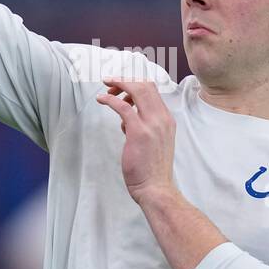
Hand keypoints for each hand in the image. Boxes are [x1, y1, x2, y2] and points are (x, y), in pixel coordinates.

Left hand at [95, 78, 176, 203]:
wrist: (156, 188)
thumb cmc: (152, 170)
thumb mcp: (155, 142)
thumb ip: (144, 128)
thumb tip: (127, 121)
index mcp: (167, 120)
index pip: (153, 91)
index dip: (136, 83)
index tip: (122, 86)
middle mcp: (162, 118)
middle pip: (145, 85)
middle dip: (126, 79)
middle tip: (110, 82)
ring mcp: (152, 124)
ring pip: (137, 90)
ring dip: (119, 85)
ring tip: (105, 91)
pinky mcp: (138, 132)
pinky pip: (123, 107)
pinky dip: (110, 99)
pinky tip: (101, 100)